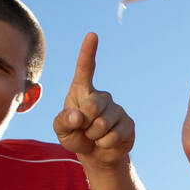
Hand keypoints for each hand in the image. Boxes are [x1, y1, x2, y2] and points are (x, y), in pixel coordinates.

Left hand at [53, 33, 133, 165]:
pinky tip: (105, 143)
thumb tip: (77, 115)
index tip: (92, 35)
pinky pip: (113, 136)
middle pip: (92, 106)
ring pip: (103, 124)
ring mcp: (117, 110)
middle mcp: (101, 96)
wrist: (97, 155)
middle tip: (84, 130)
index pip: (85, 69)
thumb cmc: (76, 136)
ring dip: (94, 136)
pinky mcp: (128, 124)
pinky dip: (105, 144)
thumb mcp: (61, 131)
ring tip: (95, 137)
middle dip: (85, 124)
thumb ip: (62, 121)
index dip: (88, 52)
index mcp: (82, 91)